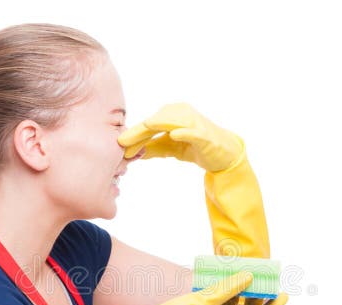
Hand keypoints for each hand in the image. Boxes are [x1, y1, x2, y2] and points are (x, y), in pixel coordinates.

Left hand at [117, 102, 244, 172]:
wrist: (222, 154)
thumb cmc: (195, 147)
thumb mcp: (170, 148)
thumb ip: (153, 147)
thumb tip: (132, 152)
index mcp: (171, 114)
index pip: (148, 125)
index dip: (133, 135)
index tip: (119, 147)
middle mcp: (180, 113)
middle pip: (154, 122)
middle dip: (137, 134)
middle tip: (122, 145)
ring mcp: (193, 122)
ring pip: (168, 124)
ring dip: (153, 130)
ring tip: (140, 135)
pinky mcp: (204, 134)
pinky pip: (192, 131)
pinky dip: (183, 132)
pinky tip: (173, 134)